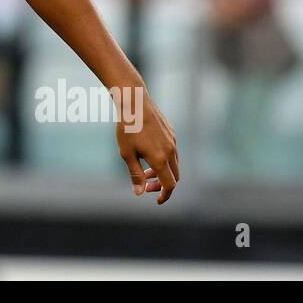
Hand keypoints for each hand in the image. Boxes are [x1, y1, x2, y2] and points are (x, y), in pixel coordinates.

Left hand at [115, 90, 178, 204]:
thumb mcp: (126, 154)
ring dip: (163, 172)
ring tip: (145, 171)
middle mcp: (171, 151)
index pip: (169, 185)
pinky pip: (173, 152)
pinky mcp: (172, 133)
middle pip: (175, 176)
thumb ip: (135, 175)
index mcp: (160, 159)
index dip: (165, 195)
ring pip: (175, 164)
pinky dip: (165, 160)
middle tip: (147, 186)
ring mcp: (173, 141)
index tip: (158, 201)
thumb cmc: (127, 128)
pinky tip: (149, 155)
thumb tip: (139, 193)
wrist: (134, 102)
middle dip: (163, 185)